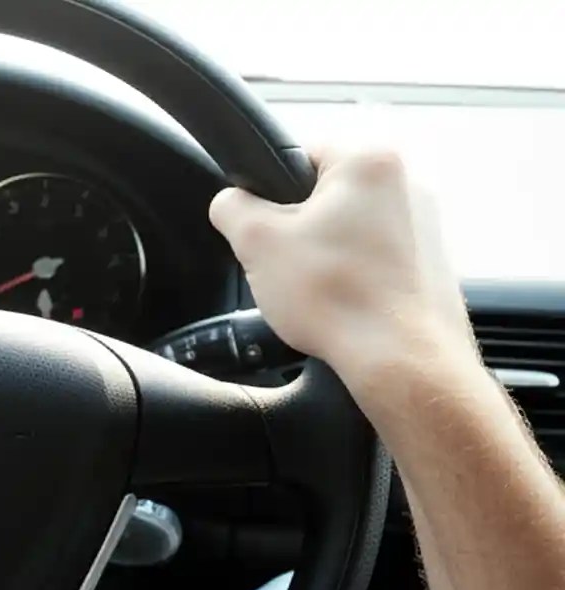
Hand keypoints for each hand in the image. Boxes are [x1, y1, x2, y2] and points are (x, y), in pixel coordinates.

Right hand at [208, 147, 474, 387]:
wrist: (400, 360)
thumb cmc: (338, 297)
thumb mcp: (255, 241)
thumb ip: (231, 206)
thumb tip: (231, 203)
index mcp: (369, 161)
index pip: (299, 155)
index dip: (269, 195)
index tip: (267, 230)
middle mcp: (409, 183)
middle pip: (325, 196)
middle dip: (298, 230)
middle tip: (286, 266)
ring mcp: (427, 226)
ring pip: (348, 231)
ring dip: (324, 257)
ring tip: (316, 292)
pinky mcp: (432, 264)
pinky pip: (374, 261)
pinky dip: (354, 280)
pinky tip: (342, 307)